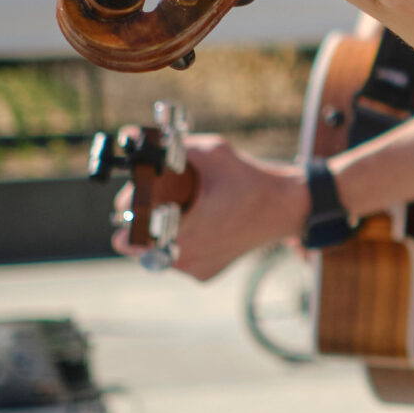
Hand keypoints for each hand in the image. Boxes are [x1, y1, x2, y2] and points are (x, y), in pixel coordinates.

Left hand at [109, 134, 302, 282]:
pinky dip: (181, 242)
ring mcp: (194, 269)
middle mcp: (185, 257)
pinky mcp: (205, 274)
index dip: (128, 209)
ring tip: (184, 210)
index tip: (136, 195)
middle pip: (137, 243)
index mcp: (182, 231)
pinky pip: (178, 259)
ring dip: (160, 232)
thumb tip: (138, 137)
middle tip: (159, 199)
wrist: (285, 208)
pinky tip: (200, 224)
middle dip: (141, 220)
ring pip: (156, 252)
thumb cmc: (250, 179)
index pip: (127, 233)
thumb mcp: (213, 152)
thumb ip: (174, 146)